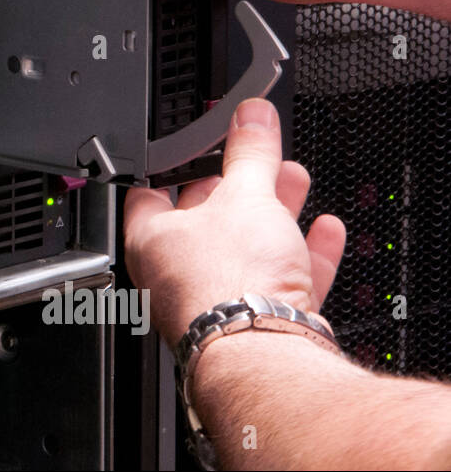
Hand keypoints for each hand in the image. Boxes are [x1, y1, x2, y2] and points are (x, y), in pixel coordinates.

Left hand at [123, 98, 346, 347]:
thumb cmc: (227, 284)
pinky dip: (303, 253)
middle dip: (236, 186)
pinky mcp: (257, 323)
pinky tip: (323, 231)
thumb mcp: (245, 197)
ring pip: (246, 248)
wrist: (264, 354)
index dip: (174, 163)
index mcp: (150, 241)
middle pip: (205, 219)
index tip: (196, 146)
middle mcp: (175, 276)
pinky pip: (280, 280)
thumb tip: (250, 117)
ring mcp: (216, 302)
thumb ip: (249, 152)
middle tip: (254, 159)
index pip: (150, 191)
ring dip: (273, 213)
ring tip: (292, 180)